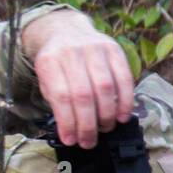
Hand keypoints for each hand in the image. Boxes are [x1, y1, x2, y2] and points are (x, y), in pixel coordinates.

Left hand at [23, 10, 134, 148]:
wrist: (67, 32)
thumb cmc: (57, 65)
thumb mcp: (47, 80)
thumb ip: (56, 102)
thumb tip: (70, 133)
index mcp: (49, 61)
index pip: (60, 96)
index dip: (67, 122)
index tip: (71, 140)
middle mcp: (72, 52)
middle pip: (83, 94)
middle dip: (88, 124)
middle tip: (89, 141)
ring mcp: (94, 48)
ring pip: (104, 87)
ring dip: (107, 115)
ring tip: (104, 129)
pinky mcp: (114, 48)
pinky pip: (124, 78)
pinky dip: (125, 100)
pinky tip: (121, 116)